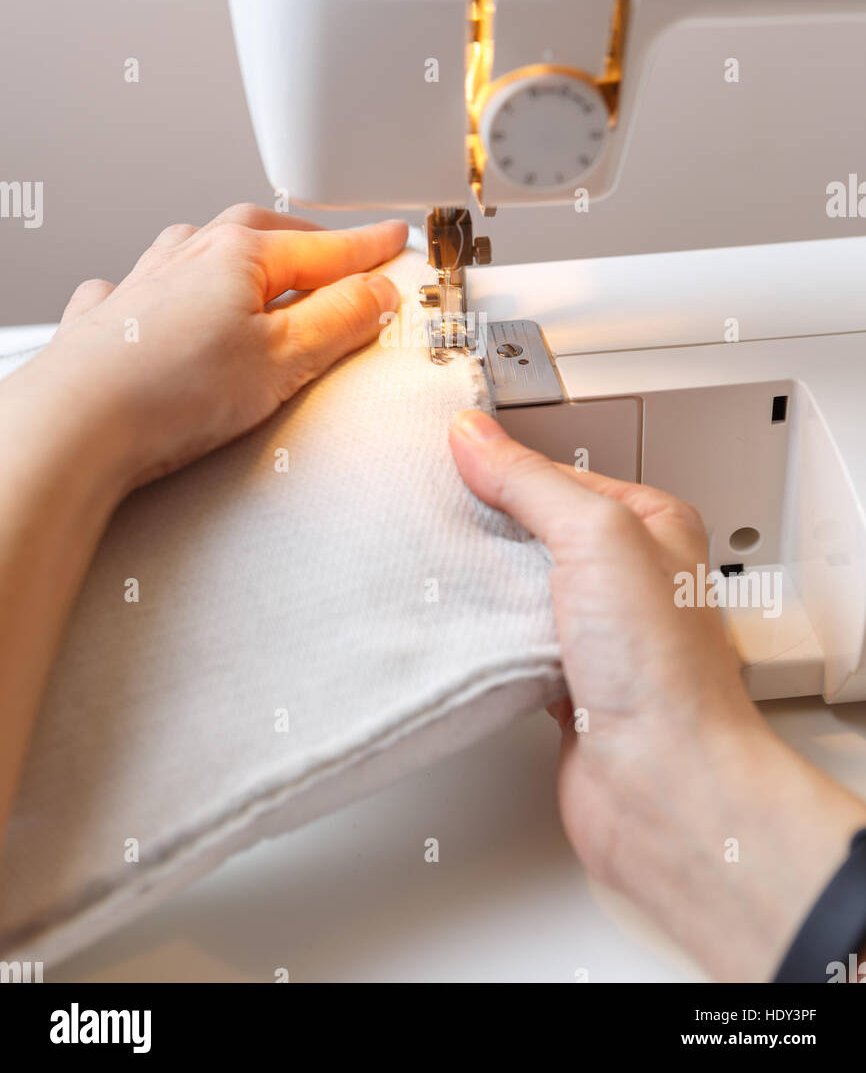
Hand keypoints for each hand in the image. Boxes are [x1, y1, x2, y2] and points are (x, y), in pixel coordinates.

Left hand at [0, 206, 406, 837]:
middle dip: (310, 247)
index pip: (327, 246)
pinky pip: (149, 285)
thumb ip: (339, 320)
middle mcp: (190, 253)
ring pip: (207, 253)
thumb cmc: (168, 390)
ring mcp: (145, 281)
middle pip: (268, 238)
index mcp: (241, 253)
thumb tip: (378, 293)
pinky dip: (172, 290)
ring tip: (268, 281)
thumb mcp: (283, 358)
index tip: (396, 241)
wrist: (74, 423)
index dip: (370, 247)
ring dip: (245, 262)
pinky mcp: (111, 317)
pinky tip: (175, 307)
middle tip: (345, 264)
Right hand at [450, 410, 865, 980]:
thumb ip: (530, 482)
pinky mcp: (570, 687)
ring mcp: (601, 636)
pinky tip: (465, 635)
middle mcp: (631, 580)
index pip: (562, 475)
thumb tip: (476, 437)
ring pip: (525, 592)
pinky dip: (487, 642)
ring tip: (442, 572)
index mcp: (652, 528)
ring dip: (487, 589)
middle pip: (539, 533)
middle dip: (490, 529)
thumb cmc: (664, 674)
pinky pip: (514, 648)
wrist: (666, 788)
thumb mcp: (594, 537)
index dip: (507, 467)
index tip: (453, 458)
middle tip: (437, 513)